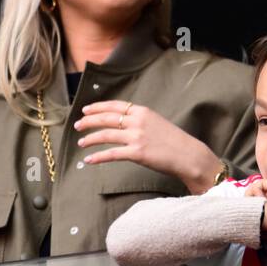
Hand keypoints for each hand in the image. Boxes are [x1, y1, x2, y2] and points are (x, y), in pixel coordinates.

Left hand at [75, 100, 216, 189]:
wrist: (189, 155)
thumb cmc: (176, 142)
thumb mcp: (158, 123)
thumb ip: (141, 121)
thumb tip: (124, 123)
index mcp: (143, 112)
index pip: (115, 106)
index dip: (97, 107)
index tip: (85, 110)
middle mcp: (138, 121)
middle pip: (106, 118)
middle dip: (89, 121)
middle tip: (77, 125)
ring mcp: (137, 137)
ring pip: (106, 135)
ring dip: (90, 138)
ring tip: (81, 143)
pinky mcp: (137, 153)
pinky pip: (111, 154)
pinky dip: (98, 157)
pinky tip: (89, 160)